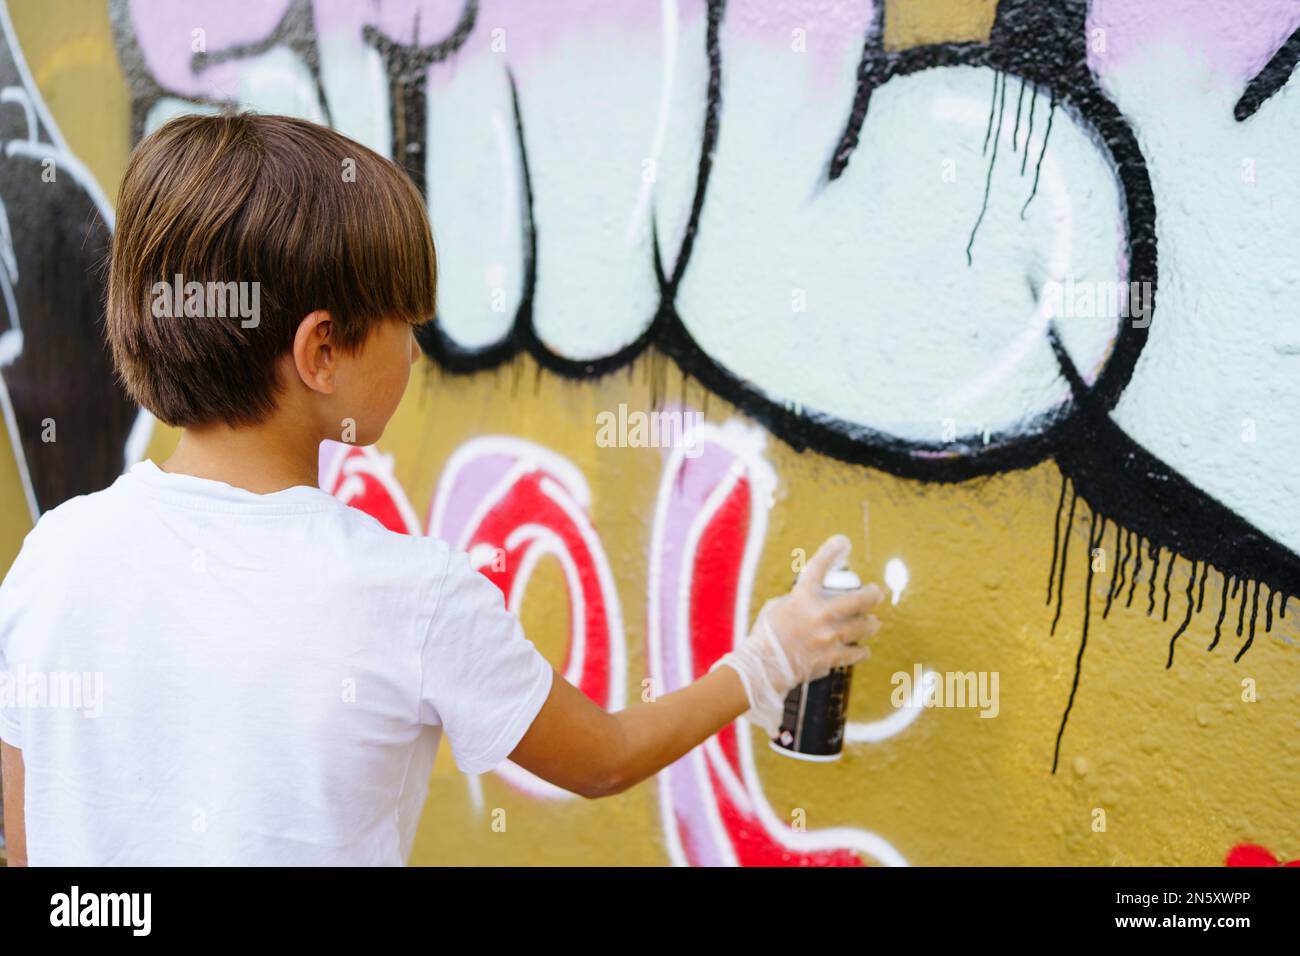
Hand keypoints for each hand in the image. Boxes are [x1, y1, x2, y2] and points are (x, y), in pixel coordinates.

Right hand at [709, 534, 883, 735]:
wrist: (763, 667)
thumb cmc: (767, 634)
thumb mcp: (778, 606)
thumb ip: (800, 599)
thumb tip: (817, 596)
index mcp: (802, 597)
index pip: (820, 565)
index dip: (833, 549)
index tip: (843, 541)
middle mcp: (820, 614)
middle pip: (861, 599)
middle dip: (873, 593)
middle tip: (876, 592)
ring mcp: (829, 637)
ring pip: (865, 626)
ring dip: (870, 623)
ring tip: (871, 622)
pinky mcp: (833, 657)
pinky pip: (859, 652)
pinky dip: (861, 649)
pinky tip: (859, 647)